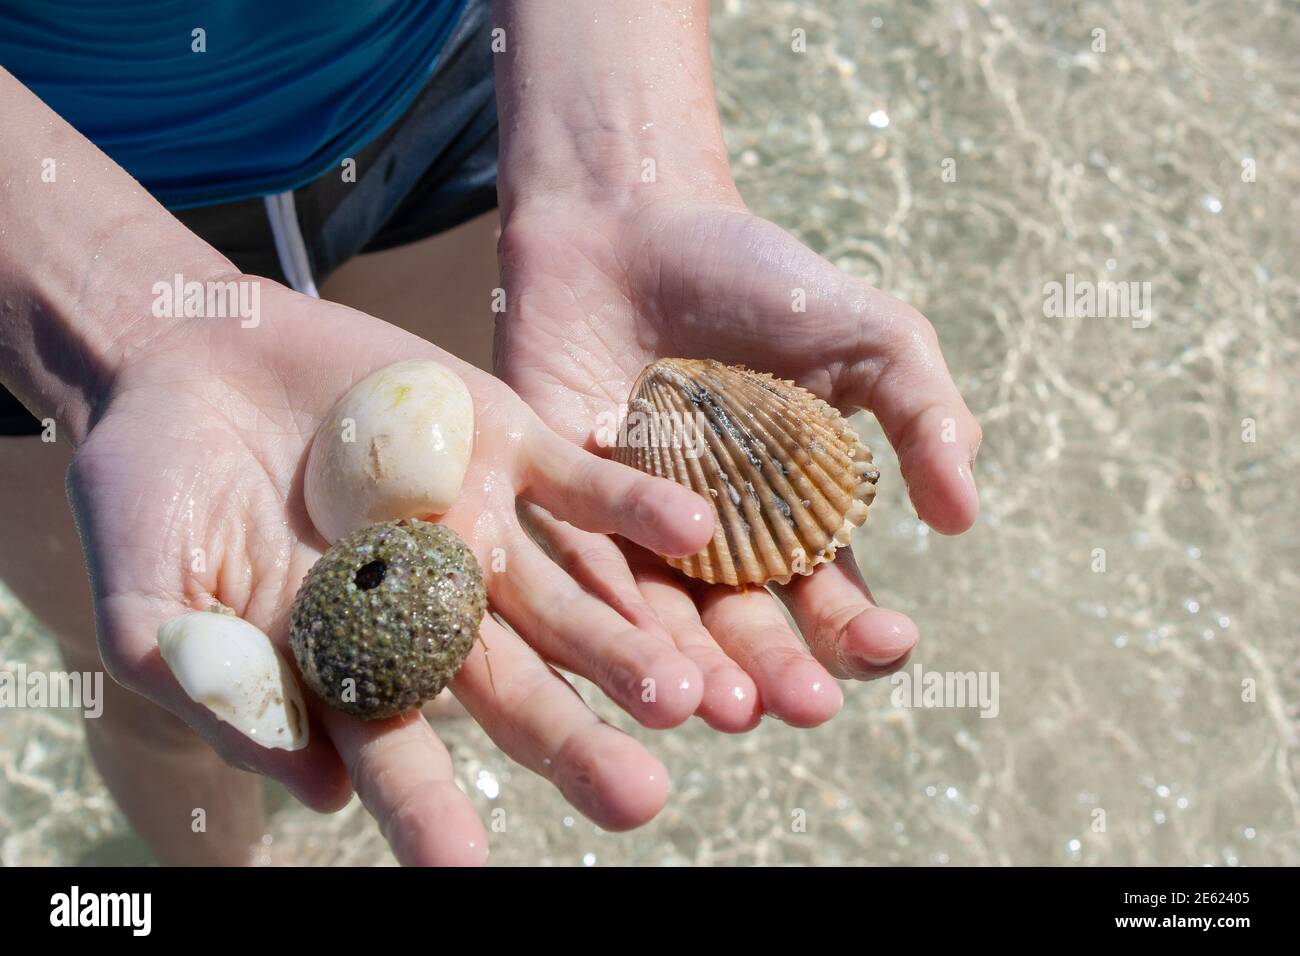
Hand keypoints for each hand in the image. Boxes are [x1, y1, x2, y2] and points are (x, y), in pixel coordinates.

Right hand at [66, 278, 716, 863]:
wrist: (188, 354)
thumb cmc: (148, 485)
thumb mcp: (147, 594)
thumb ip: (220, 687)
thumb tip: (322, 793)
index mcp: (349, 657)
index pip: (395, 749)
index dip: (426, 808)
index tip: (462, 872)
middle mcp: (431, 605)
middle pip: (513, 687)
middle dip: (571, 741)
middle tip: (636, 797)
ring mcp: (479, 525)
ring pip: (566, 599)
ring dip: (624, 642)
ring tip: (686, 692)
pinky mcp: (508, 444)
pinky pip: (583, 483)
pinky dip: (635, 505)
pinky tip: (694, 532)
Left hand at [495, 193, 982, 730]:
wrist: (631, 218)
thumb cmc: (757, 275)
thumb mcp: (866, 334)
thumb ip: (923, 413)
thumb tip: (963, 517)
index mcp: (789, 518)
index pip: (830, 597)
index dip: (861, 627)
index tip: (888, 640)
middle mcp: (713, 541)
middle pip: (748, 627)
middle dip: (779, 671)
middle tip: (802, 705)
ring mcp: (635, 529)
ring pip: (667, 620)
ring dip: (695, 668)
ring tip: (723, 705)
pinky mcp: (561, 503)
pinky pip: (584, 565)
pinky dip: (609, 608)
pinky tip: (632, 646)